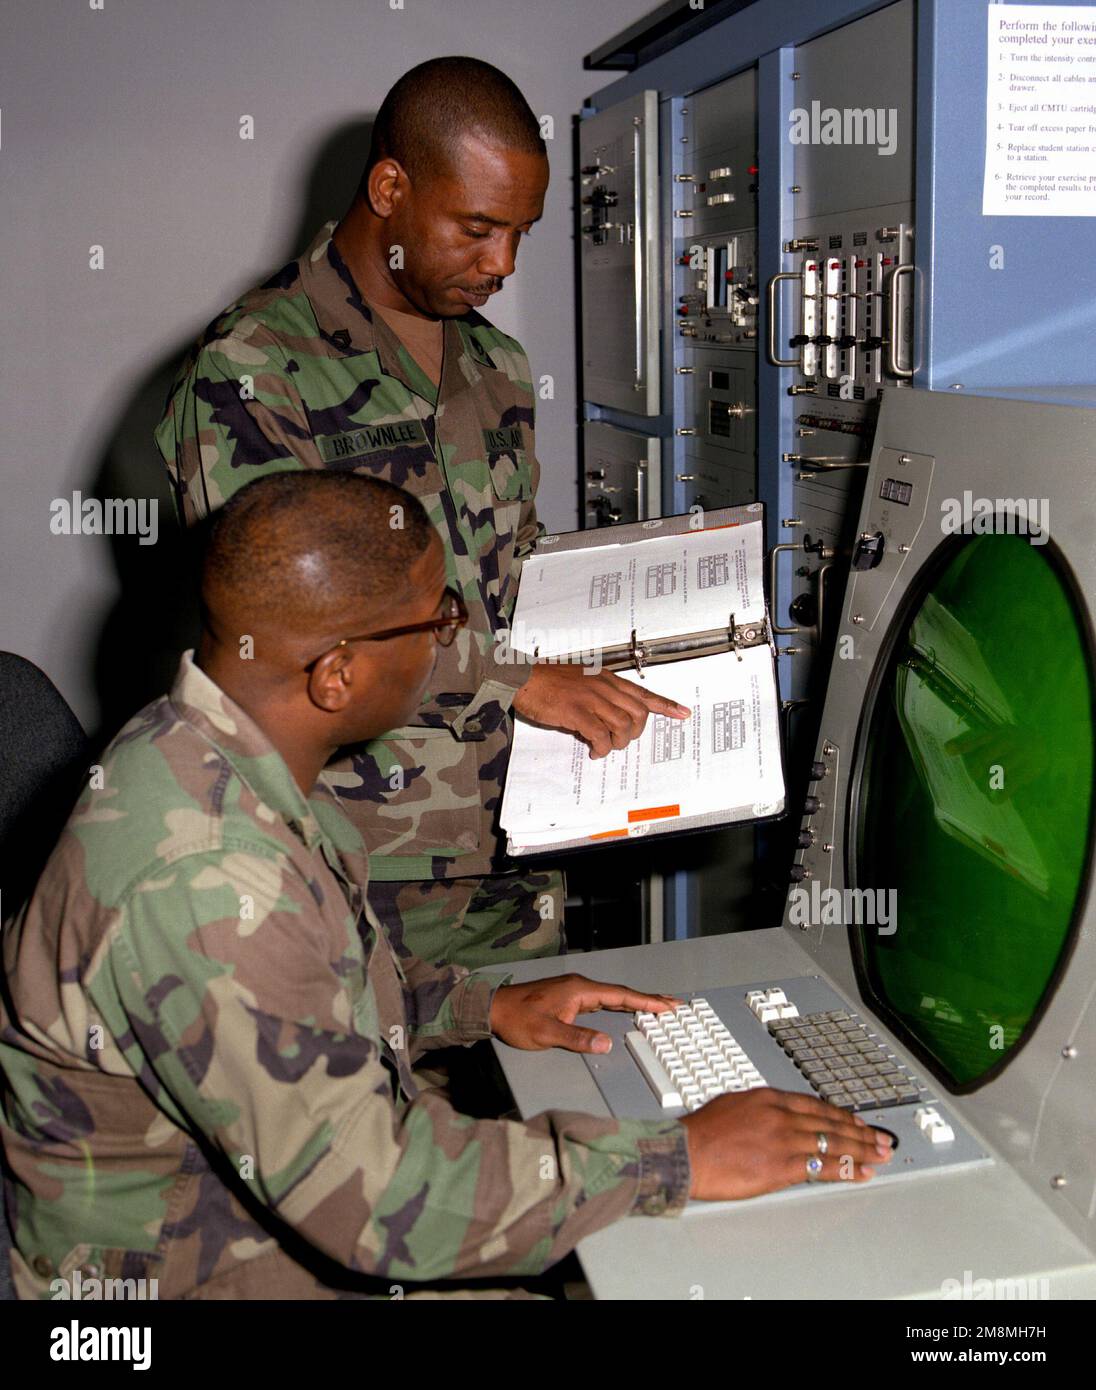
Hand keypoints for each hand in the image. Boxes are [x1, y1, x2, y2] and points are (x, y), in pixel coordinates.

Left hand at [489, 973, 680, 1052]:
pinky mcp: (569, 999)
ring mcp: (575, 992)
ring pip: (612, 997)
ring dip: (635, 1002)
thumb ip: (577, 1038)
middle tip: (673, 1004)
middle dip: (648, 999)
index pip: (620, 996)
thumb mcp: (547, 1033)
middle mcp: (580, 987)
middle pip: (621, 993)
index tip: (667, 1006)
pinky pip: (602, 1000)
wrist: (494, 1008)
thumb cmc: (518, 1020)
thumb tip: (606, 1043)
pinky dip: (619, 1005)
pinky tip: (625, 1010)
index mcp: (579, 990)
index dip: (645, 1002)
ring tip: (657, 1007)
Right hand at [511, 664, 689, 758]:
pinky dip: (601, 747)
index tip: (682, 712)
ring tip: (604, 747)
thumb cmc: (547, 680)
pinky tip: (594, 751)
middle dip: (635, 732)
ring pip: (623, 726)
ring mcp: (591, 699)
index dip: (665, 704)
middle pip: (638, 713)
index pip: (642, 692)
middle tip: (621, 740)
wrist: (522, 677)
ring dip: (618, 742)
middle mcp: (604, 686)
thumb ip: (598, 696)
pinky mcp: (577, 712)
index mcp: (606, 678)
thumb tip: (606, 719)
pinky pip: (600, 735)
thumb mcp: (580, 681)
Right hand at [681, 1088, 894, 1198]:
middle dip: (861, 1132)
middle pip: (831, 1123)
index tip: (857, 1121)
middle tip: (882, 1139)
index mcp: (768, 1098)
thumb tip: (773, 1116)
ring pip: (833, 1143)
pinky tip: (861, 1173)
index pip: (816, 1105)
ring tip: (881, 1156)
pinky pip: (823, 1168)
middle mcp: (781, 1115)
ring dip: (862, 1151)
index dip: (841, 1115)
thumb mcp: (732, 1104)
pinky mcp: (782, 1166)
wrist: (684, 1152)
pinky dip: (846, 1170)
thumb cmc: (700, 1133)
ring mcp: (783, 1140)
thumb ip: (759, 1109)